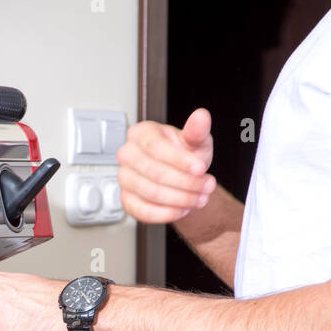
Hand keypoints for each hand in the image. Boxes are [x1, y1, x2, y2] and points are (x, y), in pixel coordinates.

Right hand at [116, 108, 215, 224]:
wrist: (180, 175)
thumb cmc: (184, 154)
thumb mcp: (195, 141)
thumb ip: (197, 131)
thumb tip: (201, 116)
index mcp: (140, 133)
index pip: (156, 147)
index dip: (180, 160)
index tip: (201, 168)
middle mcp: (127, 154)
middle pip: (154, 172)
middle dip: (186, 183)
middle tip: (207, 187)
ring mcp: (124, 178)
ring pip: (151, 193)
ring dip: (181, 199)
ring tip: (200, 198)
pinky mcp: (126, 200)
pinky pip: (143, 211)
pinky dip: (167, 214)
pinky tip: (183, 209)